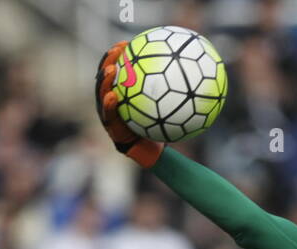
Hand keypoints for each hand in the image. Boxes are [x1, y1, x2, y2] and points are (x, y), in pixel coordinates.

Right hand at [94, 41, 163, 168]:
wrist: (157, 156)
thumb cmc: (163, 131)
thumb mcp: (170, 109)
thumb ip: (175, 92)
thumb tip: (193, 72)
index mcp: (124, 97)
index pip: (119, 73)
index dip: (118, 56)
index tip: (126, 43)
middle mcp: (114, 106)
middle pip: (106, 80)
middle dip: (107, 63)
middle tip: (115, 51)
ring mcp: (111, 118)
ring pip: (103, 96)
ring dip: (104, 82)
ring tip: (110, 70)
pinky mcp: (113, 131)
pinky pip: (109, 116)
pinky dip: (110, 106)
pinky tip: (113, 96)